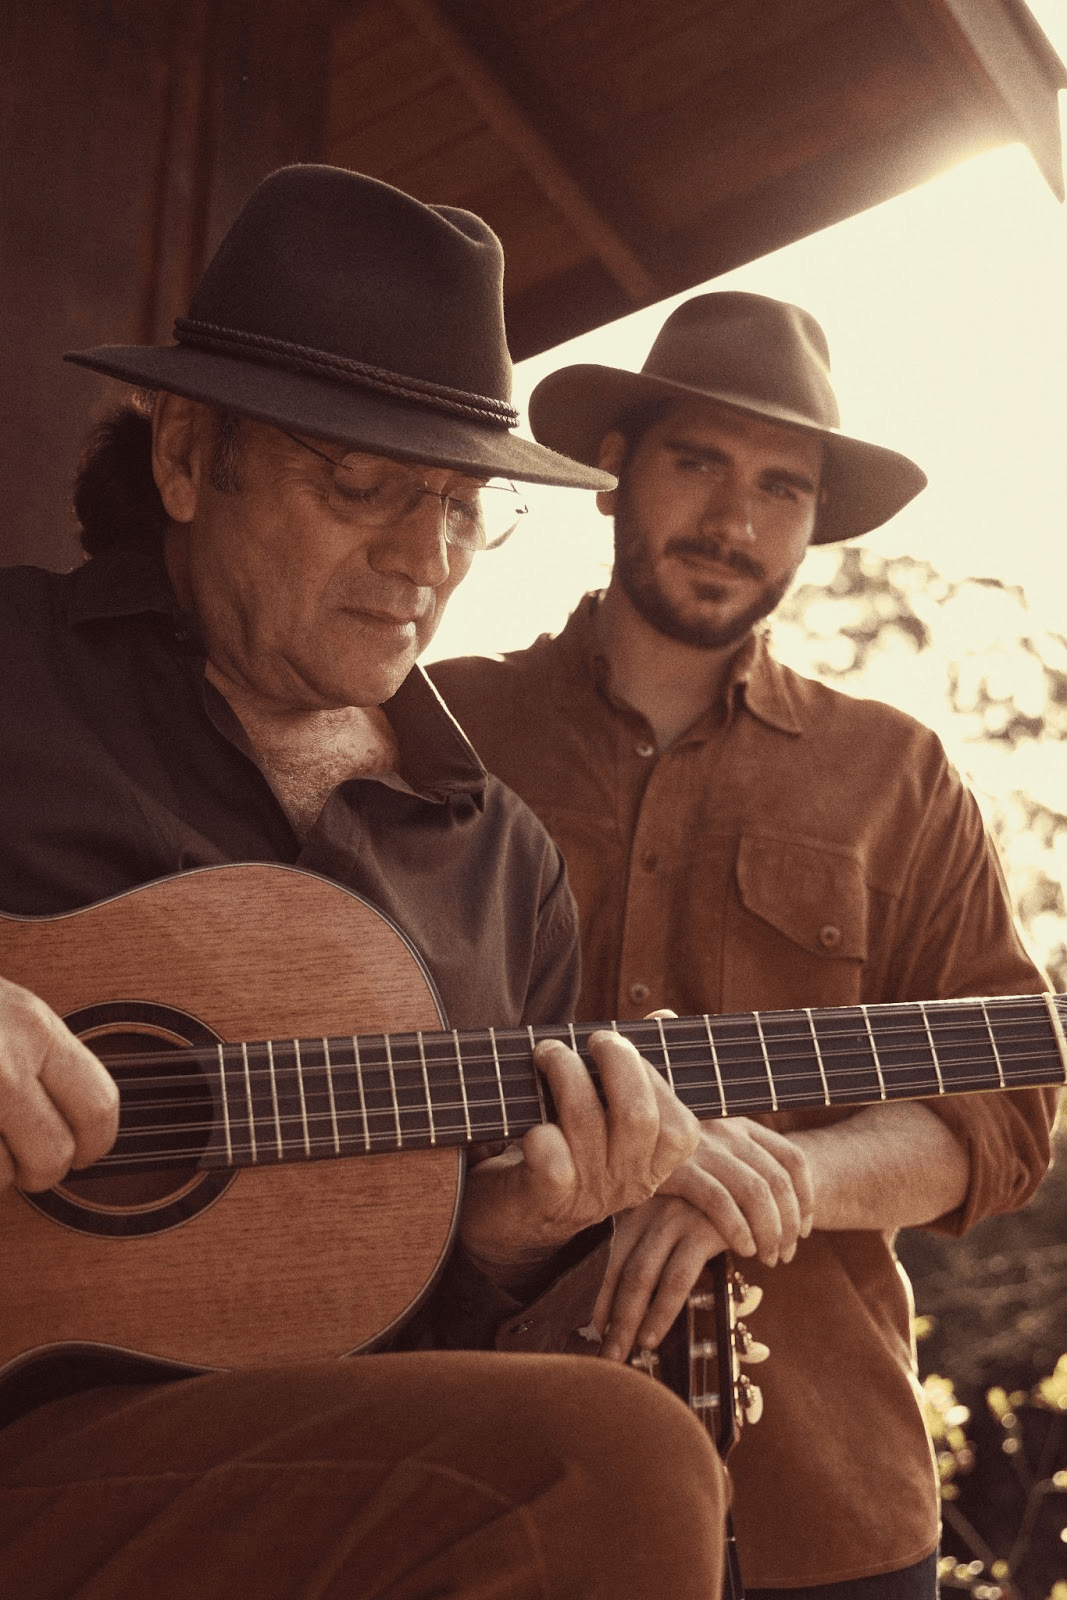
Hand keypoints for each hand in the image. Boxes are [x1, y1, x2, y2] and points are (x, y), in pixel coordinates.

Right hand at [0, 976, 118, 1191]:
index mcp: (34, 1027)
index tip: (86, 1154)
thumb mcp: (6, 1010)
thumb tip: (85, 1121)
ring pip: (0, 1176)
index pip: (99, 1106)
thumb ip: (43, 1055)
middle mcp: (3, 1059)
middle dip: (38, 1172)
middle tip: (18, 1160)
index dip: (97, 1144)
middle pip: (53, 1155)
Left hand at [458, 1029, 699, 1285]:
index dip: (655, 1078)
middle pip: (638, 1118)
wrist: (509, 1217)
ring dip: (565, 1073)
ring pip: (587, 1122)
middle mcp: (626, 1185)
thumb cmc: (566, 1148)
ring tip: (547, 1052)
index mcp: (652, 1167)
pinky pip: (551, 1158)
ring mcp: (587, 1195)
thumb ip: (639, 1069)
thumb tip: (665, 1015)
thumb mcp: (608, 1115)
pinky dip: (539, 1129)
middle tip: (592, 1039)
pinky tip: (528, 1116)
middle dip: (617, 1063)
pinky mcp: (544, 1199)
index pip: (681, 1130)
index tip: (623, 1044)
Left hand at [593, 1193, 726, 1361]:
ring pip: (641, 1277)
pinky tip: (653, 1334)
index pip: (613, 1258)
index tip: (594, 1328)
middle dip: (613, 1316)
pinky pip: (675, 1279)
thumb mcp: (689, 1219)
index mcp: (644, 1208)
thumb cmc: (724, 1206)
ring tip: (625, 1351)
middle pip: (624, 1270)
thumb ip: (665, 1247)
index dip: (602, 1295)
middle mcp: (652, 1210)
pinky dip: (662, 1311)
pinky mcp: (702, 1229)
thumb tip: (641, 1294)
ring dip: (630, 1319)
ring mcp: (675, 1218)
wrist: (764, 1182)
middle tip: (605, 1354)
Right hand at [659, 1117, 813, 1265]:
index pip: (794, 1158)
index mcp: (740, 1124)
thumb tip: (779, 1203)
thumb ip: (739, 1164)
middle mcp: (727, 1130)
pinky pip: (719, 1200)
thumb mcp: (710, 1149)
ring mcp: (703, 1146)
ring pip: (757, 1191)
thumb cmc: (668, 1157)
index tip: (806, 1230)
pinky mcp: (677, 1167)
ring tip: (769, 1258)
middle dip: (790, 1224)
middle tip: (786, 1254)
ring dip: (771, 1231)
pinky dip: (738, 1228)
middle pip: (779, 1180)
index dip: (808, 1198)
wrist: (617, 1134)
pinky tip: (744, 1249)